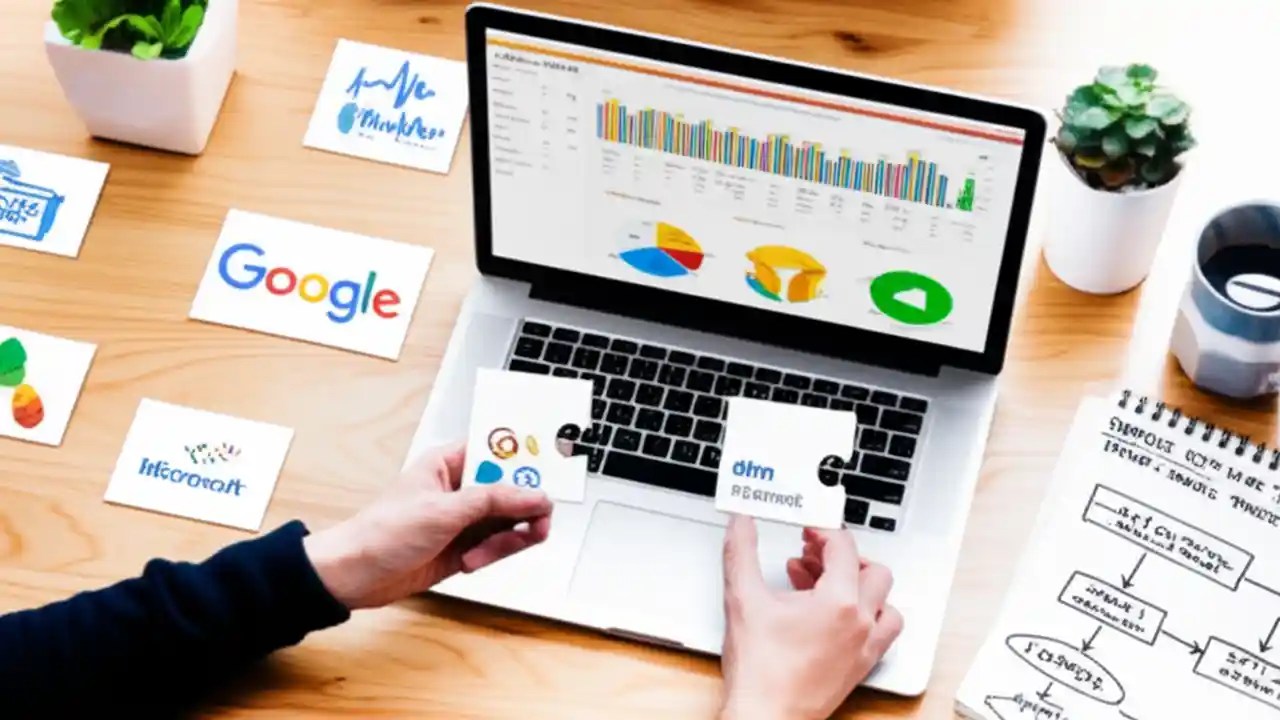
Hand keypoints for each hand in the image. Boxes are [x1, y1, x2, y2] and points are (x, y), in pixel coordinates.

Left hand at [303, 445, 552, 609]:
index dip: (527, 457)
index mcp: (449, 463)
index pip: (499, 451)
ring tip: (489, 552)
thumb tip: (533, 495)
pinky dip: (494, 555)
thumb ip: (493, 501)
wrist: (354, 576)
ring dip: (508, 538)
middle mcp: (460, 488)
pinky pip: (498, 546)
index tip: (554, 464)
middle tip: (536, 523)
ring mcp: (464, 519)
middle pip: (513, 489)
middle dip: (525, 507)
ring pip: (510, 521)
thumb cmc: (381, 533)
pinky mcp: (466, 547)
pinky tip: (472, 562)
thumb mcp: (442, 510)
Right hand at [719, 516, 902, 719]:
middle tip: (813, 554)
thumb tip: (741, 523)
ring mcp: (864, 648)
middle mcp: (860, 624)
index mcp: (838, 602)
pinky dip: (866, 617)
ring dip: (862, 587)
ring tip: (828, 584)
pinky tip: (837, 617)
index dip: (823, 531)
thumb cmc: (760, 671)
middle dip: (843, 557)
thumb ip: (741, 552)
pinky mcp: (860, 667)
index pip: (844, 548)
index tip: (807, 530)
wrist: (765, 717)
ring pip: (884, 604)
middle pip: (873, 572)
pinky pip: (881, 634)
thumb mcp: (742, 599)